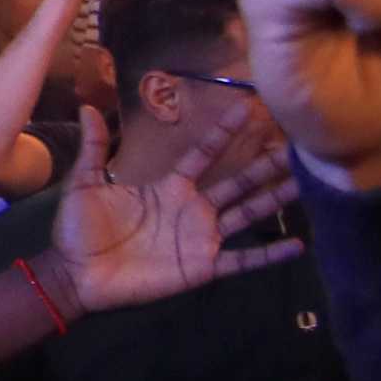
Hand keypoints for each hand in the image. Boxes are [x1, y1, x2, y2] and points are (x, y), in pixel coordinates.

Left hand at [41, 105, 298, 313]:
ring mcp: (200, 238)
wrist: (76, 275)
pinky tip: (297, 245)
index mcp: (167, 187)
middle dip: (264, 166)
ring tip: (304, 185)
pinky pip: (242, 260)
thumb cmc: (80, 229)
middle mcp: (192, 209)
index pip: (203, 154)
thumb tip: (88, 106)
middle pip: (237, 182)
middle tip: (294, 147)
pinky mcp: (202, 267)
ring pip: (247, 215)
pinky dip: (270, 254)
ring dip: (275, 201)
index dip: (224, 133)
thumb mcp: (85, 183)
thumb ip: (95, 148)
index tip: (248, 108)